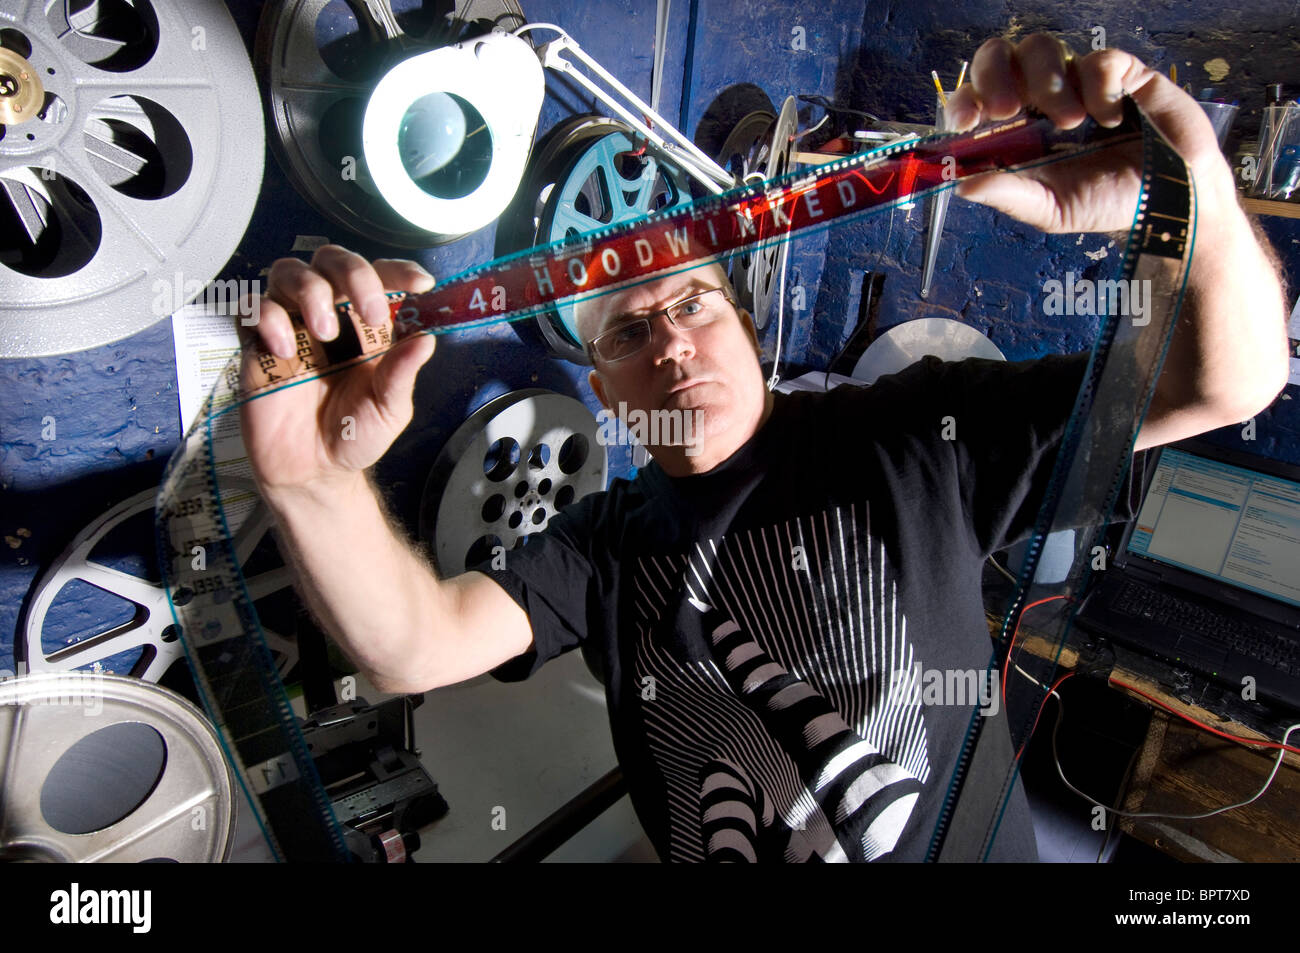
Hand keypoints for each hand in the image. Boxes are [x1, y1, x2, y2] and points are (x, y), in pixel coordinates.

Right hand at [238, 245, 437, 493]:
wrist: (311, 470)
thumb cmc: (353, 435)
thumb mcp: (388, 409)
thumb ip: (401, 374)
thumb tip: (426, 339)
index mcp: (366, 324)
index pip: (381, 277)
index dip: (399, 271)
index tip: (421, 283)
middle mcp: (330, 314)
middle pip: (331, 259)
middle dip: (353, 275)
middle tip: (368, 314)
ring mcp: (291, 324)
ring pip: (289, 272)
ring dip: (311, 291)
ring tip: (325, 333)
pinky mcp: (257, 342)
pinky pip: (251, 306)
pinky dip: (268, 317)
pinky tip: (286, 351)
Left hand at [945, 34, 1236, 232]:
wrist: (1171, 200)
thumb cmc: (1104, 203)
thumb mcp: (1051, 209)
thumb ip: (1009, 194)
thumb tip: (961, 185)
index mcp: (1013, 130)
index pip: (975, 99)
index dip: (964, 101)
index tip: (966, 121)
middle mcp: (1037, 99)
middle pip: (1000, 57)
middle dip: (994, 76)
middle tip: (1007, 110)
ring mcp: (1076, 81)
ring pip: (1041, 48)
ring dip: (1048, 83)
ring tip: (1072, 123)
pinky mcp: (1120, 72)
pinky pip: (1097, 60)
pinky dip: (1100, 88)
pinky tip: (1112, 119)